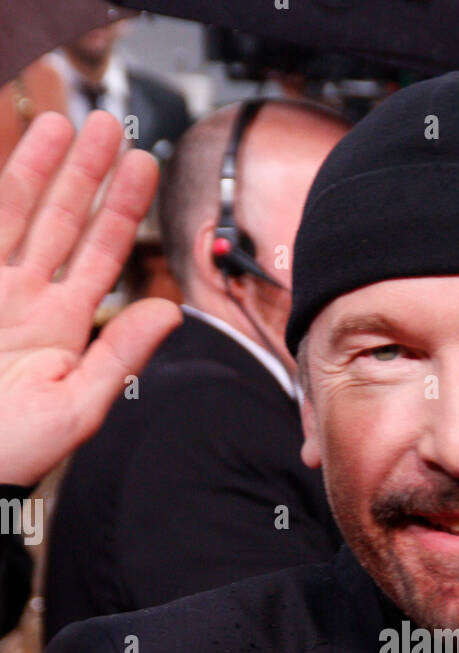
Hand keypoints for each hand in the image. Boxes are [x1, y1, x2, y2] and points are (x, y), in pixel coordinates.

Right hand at [0, 110, 181, 486]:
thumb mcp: (77, 407)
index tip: (144, 166)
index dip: (123, 210)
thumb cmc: (13, 450)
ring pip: (19, 214)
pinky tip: (9, 156)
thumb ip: (121, 356)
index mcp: (65, 328)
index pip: (103, 256)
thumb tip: (170, 313)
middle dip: (86, 174)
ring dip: (41, 170)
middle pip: (63, 222)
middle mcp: (29, 301)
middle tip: (110, 126)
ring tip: (64, 123)